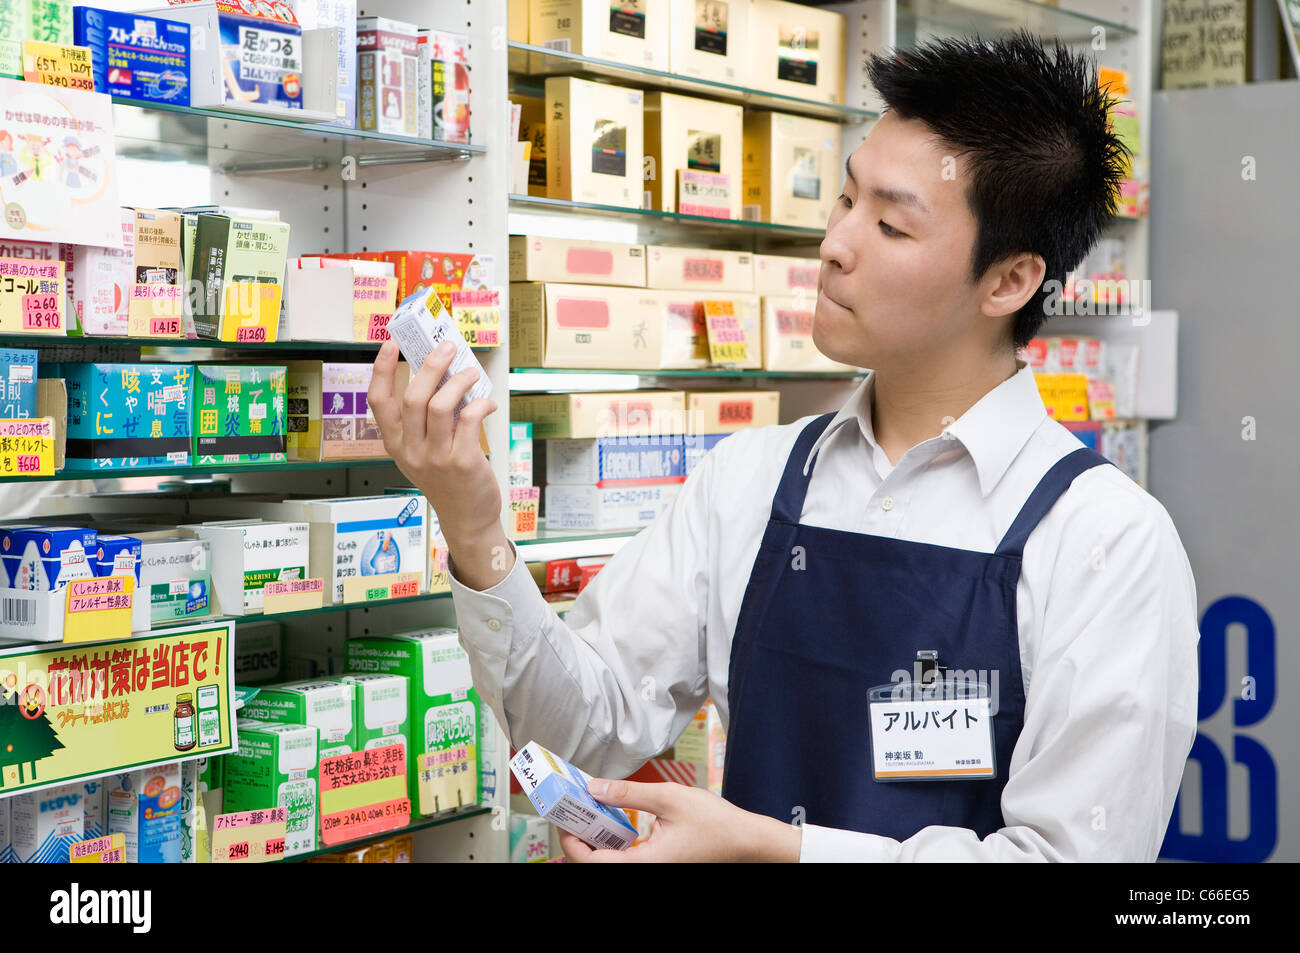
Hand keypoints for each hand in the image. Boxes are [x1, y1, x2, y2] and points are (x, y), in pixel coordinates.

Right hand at [368, 339, 501, 547]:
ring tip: (470, 373)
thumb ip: (425, 421)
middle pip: (413, 397)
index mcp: (395, 444)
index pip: (378, 401)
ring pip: (441, 405)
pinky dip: (480, 403)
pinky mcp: (463, 462)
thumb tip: (443, 375)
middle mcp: (411, 450)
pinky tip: (487, 402)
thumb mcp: (423, 452)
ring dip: (458, 381)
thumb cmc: (447, 481)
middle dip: (430, 365)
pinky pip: (470, 419)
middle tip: (446, 348)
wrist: (467, 518)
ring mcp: (436, 457)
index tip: (391, 345)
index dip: (382, 369)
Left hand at [558, 780, 802, 862]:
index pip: (590, 861)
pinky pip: (624, 859)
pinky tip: (614, 821)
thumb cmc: (713, 822)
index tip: (564, 815)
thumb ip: (628, 793)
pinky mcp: (656, 864)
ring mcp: (650, 869)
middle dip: (579, 837)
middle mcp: (643, 871)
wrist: (744, 840)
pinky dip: (612, 841)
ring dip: (595, 839)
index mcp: (642, 864)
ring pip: (609, 862)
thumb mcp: (667, 798)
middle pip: (595, 863)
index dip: (570, 839)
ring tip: (591, 810)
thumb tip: (594, 787)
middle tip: (574, 809)